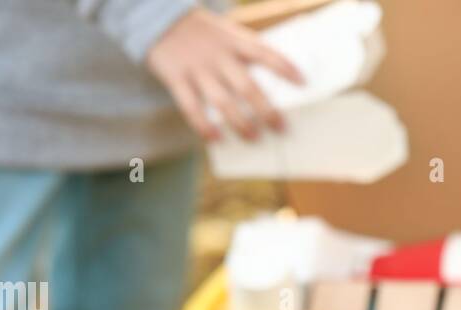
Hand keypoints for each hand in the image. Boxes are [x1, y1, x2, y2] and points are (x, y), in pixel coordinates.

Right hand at [146, 8, 303, 141]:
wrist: (158, 18)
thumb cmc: (202, 34)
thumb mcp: (226, 34)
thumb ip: (245, 53)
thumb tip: (272, 84)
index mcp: (234, 41)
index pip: (265, 53)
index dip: (285, 67)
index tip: (303, 83)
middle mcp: (218, 55)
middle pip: (247, 86)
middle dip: (266, 111)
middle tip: (280, 129)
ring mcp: (197, 68)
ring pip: (223, 101)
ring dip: (240, 123)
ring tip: (253, 138)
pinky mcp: (176, 78)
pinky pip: (191, 107)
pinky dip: (204, 126)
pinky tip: (216, 139)